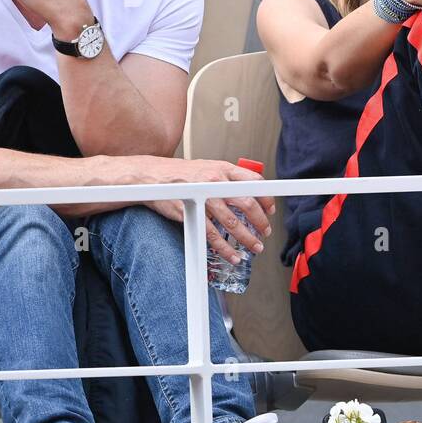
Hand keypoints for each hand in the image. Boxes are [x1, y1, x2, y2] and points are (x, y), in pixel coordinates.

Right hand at [131, 157, 275, 263]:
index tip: (270, 210)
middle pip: (248, 204)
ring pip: (232, 223)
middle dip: (261, 222)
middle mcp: (215, 181)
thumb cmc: (180, 174)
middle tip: (266, 232)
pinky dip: (225, 248)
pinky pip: (212, 235)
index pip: (255, 182)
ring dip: (247, 238)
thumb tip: (249, 192)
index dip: (266, 198)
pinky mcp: (190, 213)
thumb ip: (228, 178)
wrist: (150, 176)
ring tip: (255, 247)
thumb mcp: (209, 168)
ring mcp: (203, 198)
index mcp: (223, 168)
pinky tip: (232, 254)